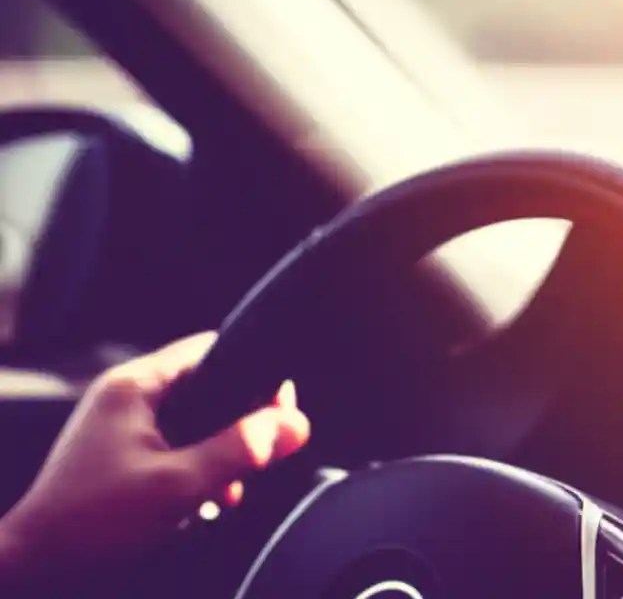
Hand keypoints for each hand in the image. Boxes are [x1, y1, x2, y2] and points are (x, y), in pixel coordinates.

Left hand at [0, 332, 309, 589]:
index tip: (280, 411)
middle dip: (239, 425)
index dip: (254, 374)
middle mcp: (126, 395)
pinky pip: (176, 445)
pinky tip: (205, 500)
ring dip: (220, 453)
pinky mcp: (119, 454)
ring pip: (195, 421)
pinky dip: (197, 468)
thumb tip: (295, 424)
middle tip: (257, 459)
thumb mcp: (178, 485)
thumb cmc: (92, 521)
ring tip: (228, 490)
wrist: (34, 566)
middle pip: (209, 388)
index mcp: (135, 385)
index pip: (212, 349)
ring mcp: (120, 425)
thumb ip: (239, 450)